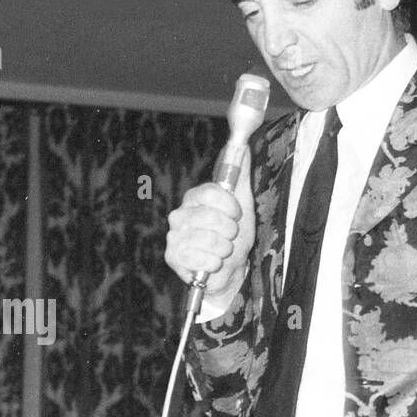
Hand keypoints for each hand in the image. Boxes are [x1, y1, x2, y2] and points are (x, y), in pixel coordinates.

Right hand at [164, 144, 255, 309]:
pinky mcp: (172, 256)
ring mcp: (174, 235)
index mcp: (195, 198)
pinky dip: (213, 263)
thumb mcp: (242, 204)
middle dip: (229, 231)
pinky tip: (213, 263)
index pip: (211, 193)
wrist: (229, 270)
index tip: (237, 215)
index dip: (230, 207)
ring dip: (224, 249)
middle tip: (229, 237)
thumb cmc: (233, 237)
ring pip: (208, 239)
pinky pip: (200, 257)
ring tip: (223, 251)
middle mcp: (180, 214)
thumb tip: (244, 147)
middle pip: (211, 217)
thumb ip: (240, 176)